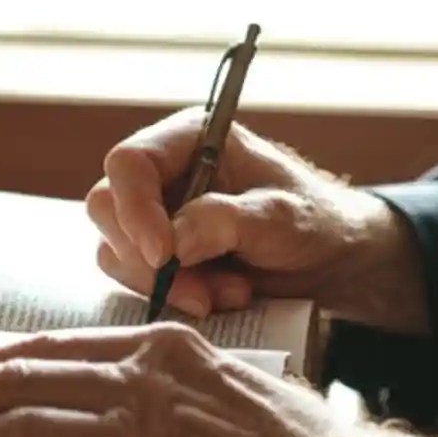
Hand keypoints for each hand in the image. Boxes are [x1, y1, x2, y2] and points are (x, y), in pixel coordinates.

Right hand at [86, 108, 428, 332]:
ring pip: (115, 251)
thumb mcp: (280, 218)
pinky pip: (135, 279)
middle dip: (149, 260)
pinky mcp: (155, 254)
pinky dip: (173, 297)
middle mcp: (162, 172)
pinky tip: (221, 298)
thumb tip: (170, 243)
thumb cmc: (313, 221)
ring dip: (168, 285)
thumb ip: (225, 222)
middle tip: (201, 293)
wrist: (329, 260)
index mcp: (188, 139)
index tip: (163, 256)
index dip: (135, 210)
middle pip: (108, 209)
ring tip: (231, 293)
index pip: (129, 163)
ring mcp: (154, 215)